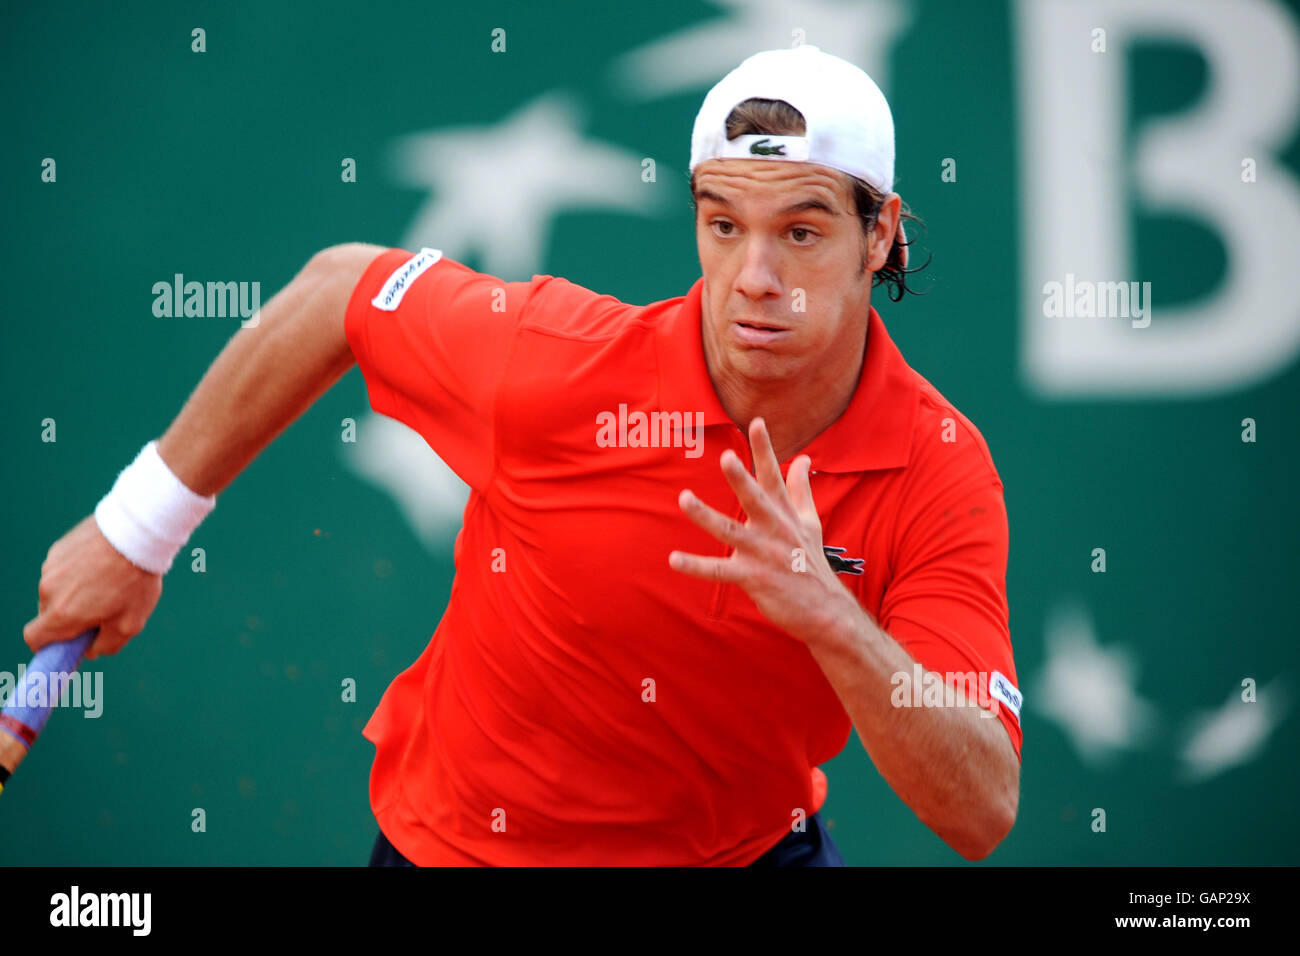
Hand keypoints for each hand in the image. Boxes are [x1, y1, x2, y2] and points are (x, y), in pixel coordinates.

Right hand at [24, 515, 162, 658]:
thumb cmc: (134, 580)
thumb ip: (106, 645)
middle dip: (70, 618)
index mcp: (62, 614)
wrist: (137, 533)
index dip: (48, 646)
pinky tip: (104, 565)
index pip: (34, 639)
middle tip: (101, 611)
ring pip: (58, 591)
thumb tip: (90, 650)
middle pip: (49, 614)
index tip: (68, 644)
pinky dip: (78, 573)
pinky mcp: (59, 549)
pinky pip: (64, 570)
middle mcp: (49, 590)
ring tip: (109, 582)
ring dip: (76, 593)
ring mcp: (51, 567)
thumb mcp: (130, 623)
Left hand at [668, 417, 851, 642]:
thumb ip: (800, 488)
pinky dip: (696, 566)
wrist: (825, 610)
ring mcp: (763, 554)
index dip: (764, 449)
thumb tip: (803, 457)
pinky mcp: (753, 578)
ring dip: (705, 515)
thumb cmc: (811, 562)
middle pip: (755, 499)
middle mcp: (774, 529)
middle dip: (741, 478)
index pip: (774, 475)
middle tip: (726, 457)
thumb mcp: (810, 521)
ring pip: (730, 531)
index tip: (755, 422)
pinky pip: (719, 571)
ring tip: (684, 498)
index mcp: (785, 513)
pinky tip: (673, 559)